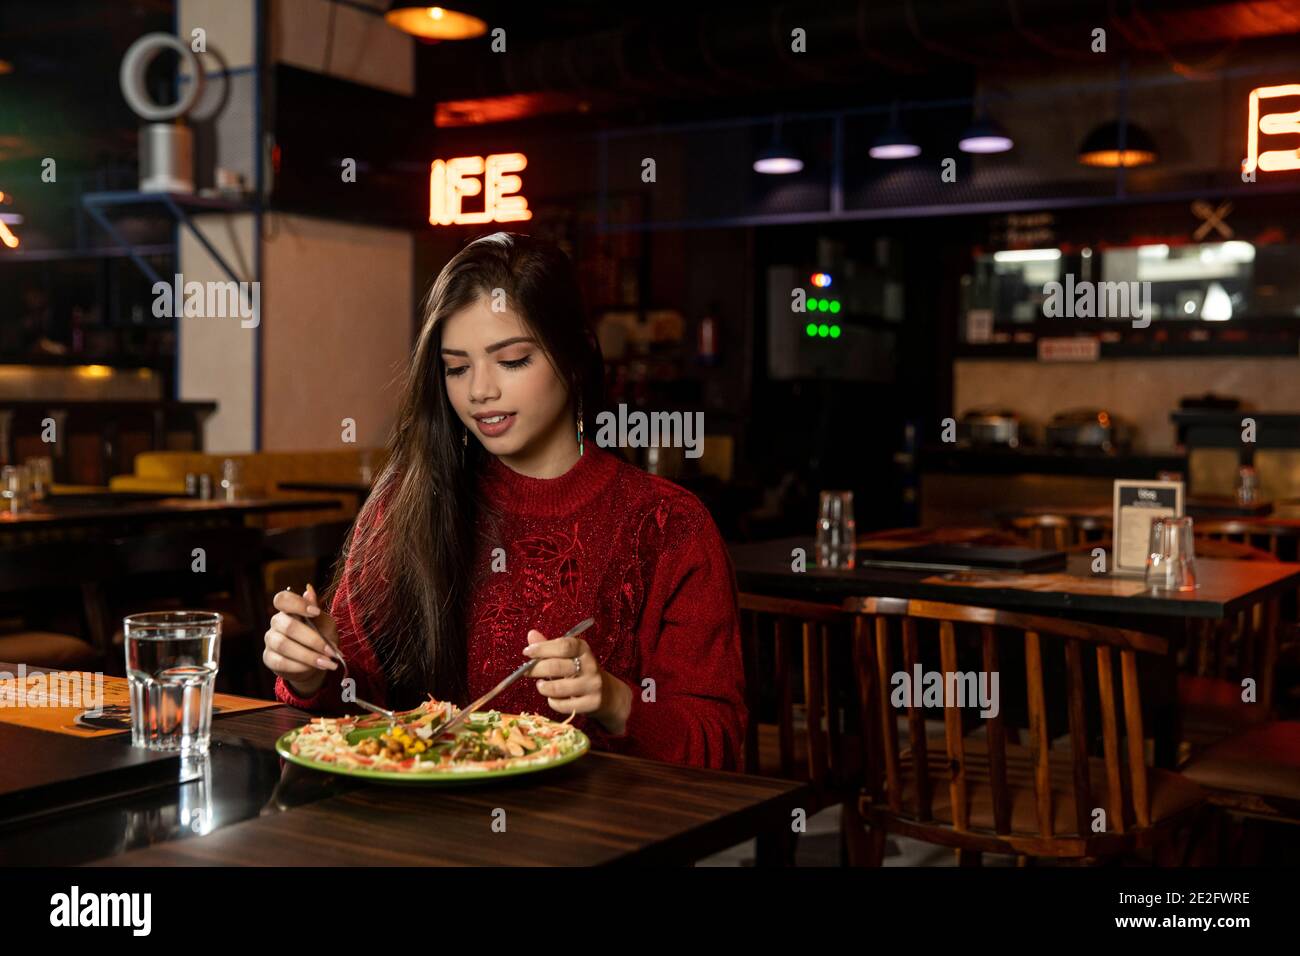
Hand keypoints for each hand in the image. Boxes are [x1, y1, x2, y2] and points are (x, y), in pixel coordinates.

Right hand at [263, 583, 340, 697]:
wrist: (315, 662)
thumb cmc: (321, 638)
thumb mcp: (325, 625)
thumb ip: (318, 613)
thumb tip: (309, 590)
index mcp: (290, 609)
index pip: (282, 599)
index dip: (297, 604)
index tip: (316, 612)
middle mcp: (277, 622)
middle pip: (287, 625)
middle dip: (312, 639)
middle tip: (331, 651)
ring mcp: (271, 640)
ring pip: (283, 645)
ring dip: (308, 656)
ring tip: (327, 663)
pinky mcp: (269, 658)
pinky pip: (280, 662)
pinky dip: (299, 666)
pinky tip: (313, 668)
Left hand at [524, 629, 632, 733]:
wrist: (607, 694)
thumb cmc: (580, 672)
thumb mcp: (568, 656)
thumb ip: (549, 647)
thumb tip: (531, 635)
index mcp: (583, 649)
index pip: (563, 645)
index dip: (543, 648)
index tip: (527, 652)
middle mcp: (590, 665)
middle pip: (557, 666)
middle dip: (536, 669)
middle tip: (526, 671)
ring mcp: (592, 685)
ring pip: (557, 688)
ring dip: (543, 687)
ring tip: (541, 685)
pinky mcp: (592, 703)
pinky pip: (563, 705)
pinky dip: (552, 702)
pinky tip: (553, 698)